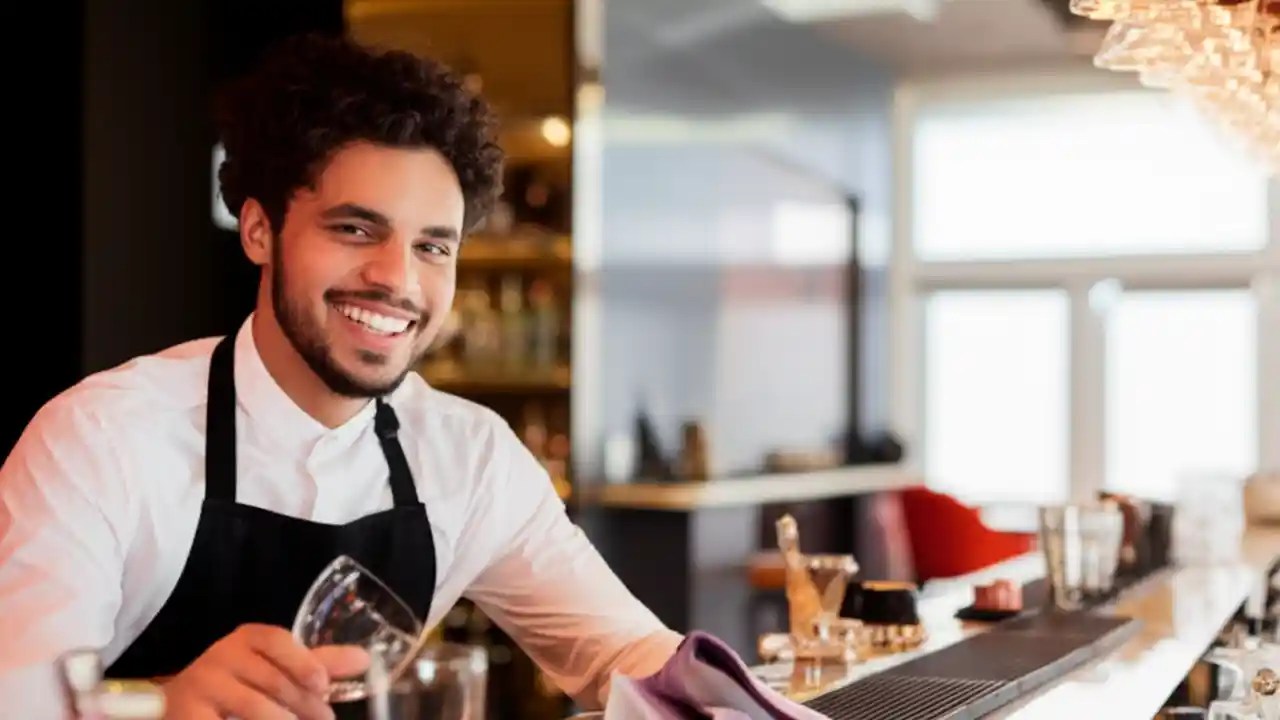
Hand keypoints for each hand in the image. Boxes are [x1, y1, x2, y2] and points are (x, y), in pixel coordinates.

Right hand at [161, 623, 368, 719]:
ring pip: (253, 706)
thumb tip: (364, 659)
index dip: (302, 662)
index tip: (323, 686)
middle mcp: (222, 655)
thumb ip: (318, 664)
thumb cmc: (239, 683)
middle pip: (271, 680)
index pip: (276, 641)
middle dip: (305, 706)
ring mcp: (202, 686)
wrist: (178, 703)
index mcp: (247, 638)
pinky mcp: (188, 714)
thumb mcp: (276, 668)